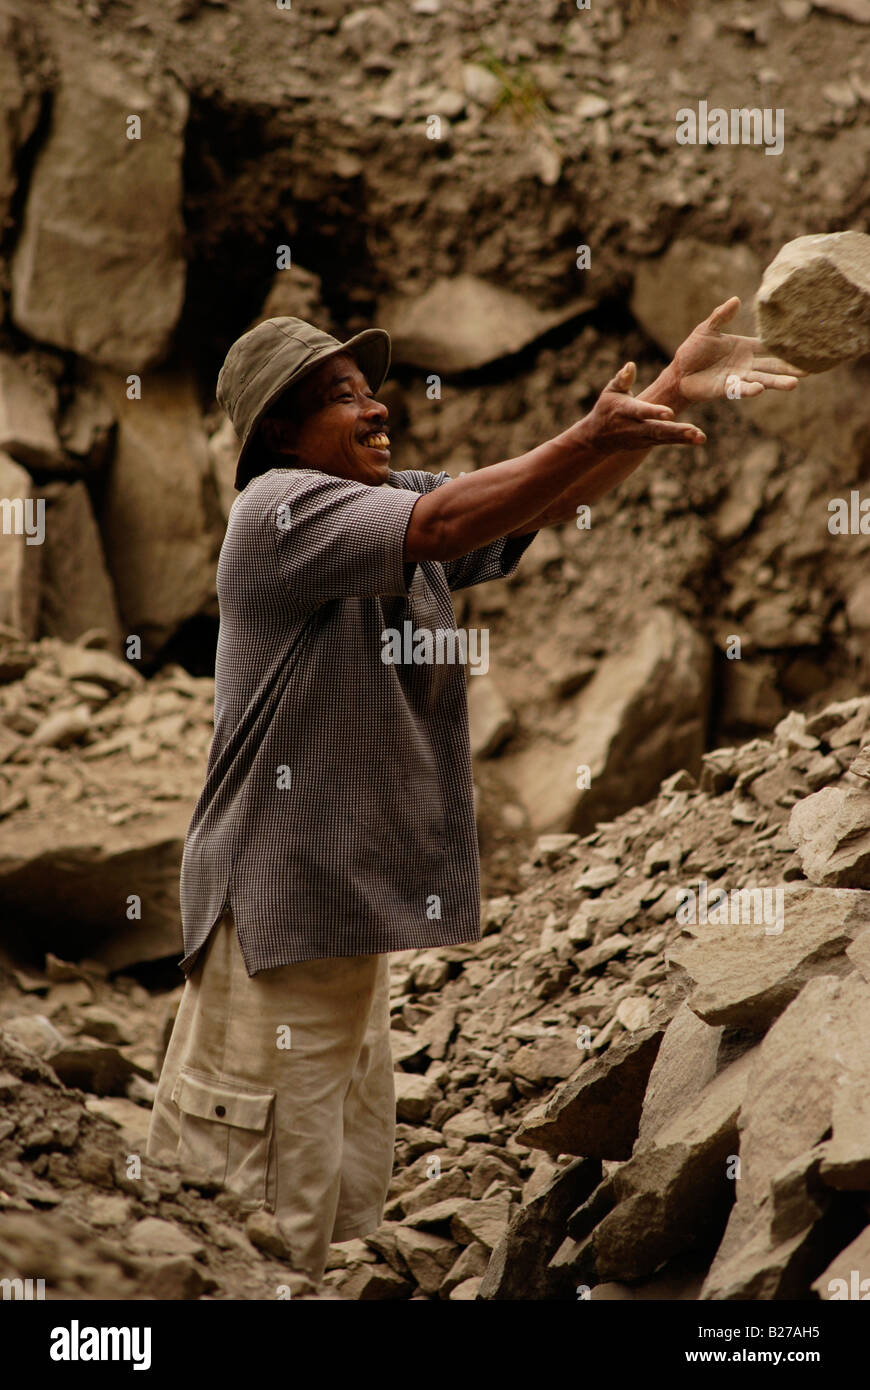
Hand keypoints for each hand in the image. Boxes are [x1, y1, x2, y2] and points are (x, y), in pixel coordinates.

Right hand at [581, 362, 705, 455]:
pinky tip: (698, 438)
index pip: (641, 411)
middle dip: (675, 431)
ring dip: (683, 437)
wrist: (597, 438)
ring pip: (664, 438)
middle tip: (693, 430)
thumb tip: (631, 365)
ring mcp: (641, 438)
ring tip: (700, 436)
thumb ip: (622, 378)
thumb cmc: (606, 408)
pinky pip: (667, 442)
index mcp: (625, 411)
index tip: (669, 413)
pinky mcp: (648, 444)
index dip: (654, 412)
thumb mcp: (610, 391)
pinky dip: (682, 441)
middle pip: (656, 430)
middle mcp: (634, 427)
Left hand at [672, 297, 806, 402]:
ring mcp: (738, 377)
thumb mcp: (707, 329)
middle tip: (810, 369)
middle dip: (790, 368)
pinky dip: (750, 389)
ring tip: (794, 384)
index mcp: (746, 347)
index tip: (805, 346)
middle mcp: (747, 364)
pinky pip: (740, 389)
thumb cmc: (693, 350)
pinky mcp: (726, 389)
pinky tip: (760, 388)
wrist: (679, 372)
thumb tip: (735, 299)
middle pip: (773, 366)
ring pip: (762, 380)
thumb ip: (721, 316)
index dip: (786, 347)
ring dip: (777, 382)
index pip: (770, 347)